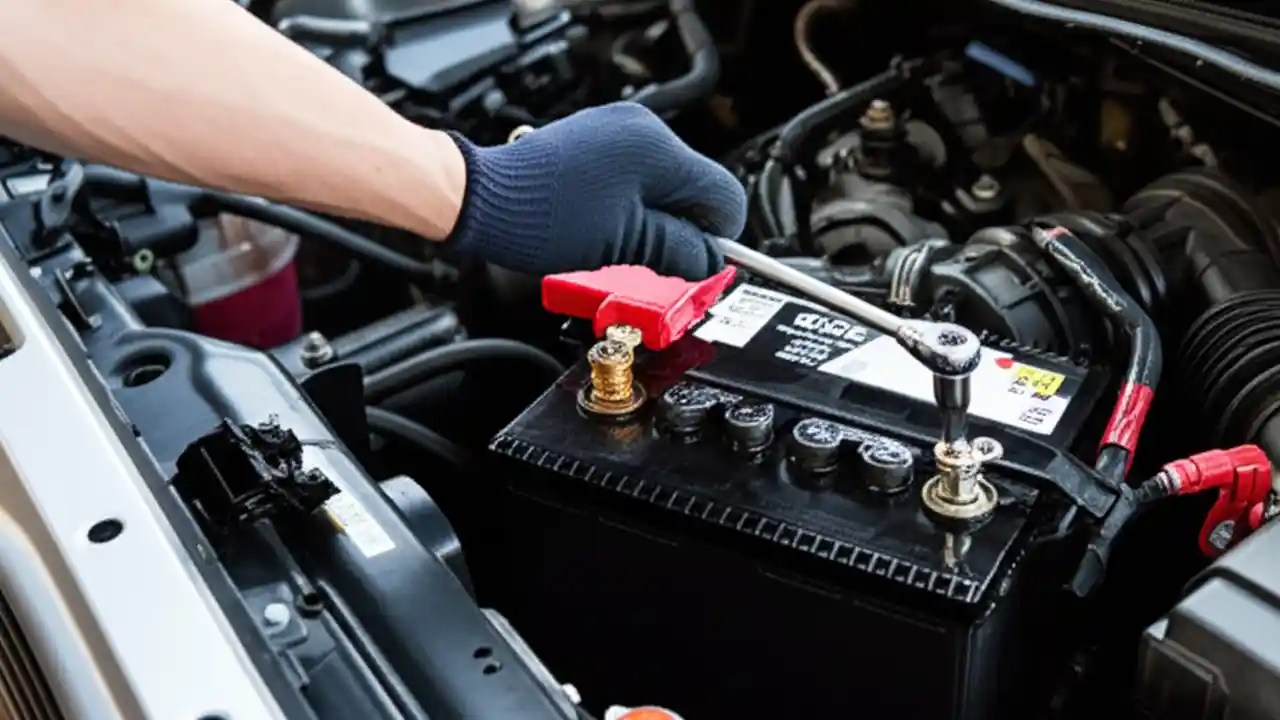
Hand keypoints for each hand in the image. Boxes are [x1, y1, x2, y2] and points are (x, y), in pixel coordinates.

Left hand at [445, 102, 746, 278]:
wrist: (482, 199)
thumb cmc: (542, 219)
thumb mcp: (626, 245)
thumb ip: (680, 252)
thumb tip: (708, 259)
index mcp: (658, 150)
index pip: (723, 195)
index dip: (717, 236)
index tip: (696, 261)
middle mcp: (642, 129)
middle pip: (695, 188)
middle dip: (682, 226)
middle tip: (652, 258)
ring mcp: (617, 129)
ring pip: (666, 183)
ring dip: (655, 216)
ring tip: (619, 239)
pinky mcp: (595, 139)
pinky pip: (635, 175)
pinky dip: (631, 203)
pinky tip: (604, 223)